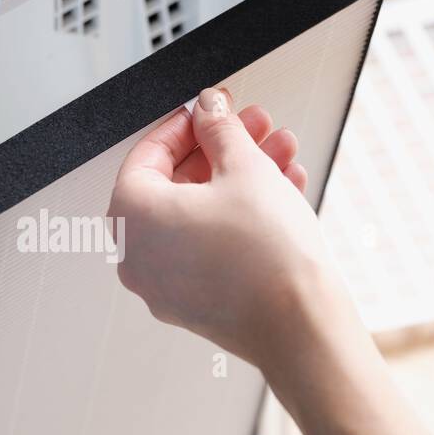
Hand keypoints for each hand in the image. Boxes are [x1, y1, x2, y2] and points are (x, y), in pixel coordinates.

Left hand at [108, 87, 354, 375]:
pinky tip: (282, 191)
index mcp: (132, 218)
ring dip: (239, 178)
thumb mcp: (244, 168)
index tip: (210, 110)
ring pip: (199, 215)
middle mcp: (138, 256)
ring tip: (280, 153)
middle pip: (176, 185)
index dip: (186, 124)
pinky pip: (209, 246)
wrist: (301, 325)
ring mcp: (164, 285)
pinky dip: (238, 217)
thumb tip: (208, 109)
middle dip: (221, 149)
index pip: (148, 155)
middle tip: (253, 126)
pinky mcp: (194, 303)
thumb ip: (219, 129)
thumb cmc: (266, 256)